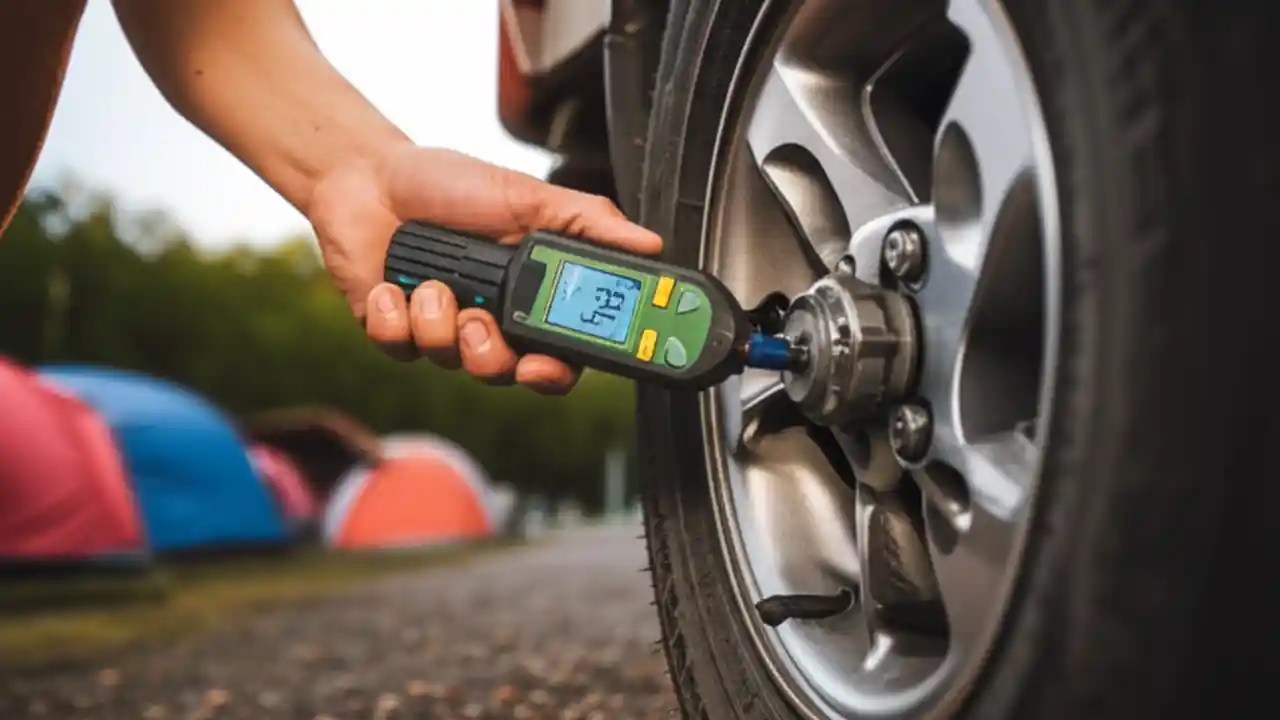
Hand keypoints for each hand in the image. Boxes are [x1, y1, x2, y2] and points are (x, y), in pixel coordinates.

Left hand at [306, 145, 661, 393]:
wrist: (370, 176)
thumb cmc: (451, 185)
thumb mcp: (528, 197)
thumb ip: (588, 224)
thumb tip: (649, 244)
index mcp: (531, 294)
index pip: (561, 352)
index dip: (558, 370)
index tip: (547, 365)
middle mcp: (492, 319)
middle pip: (509, 373)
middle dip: (494, 355)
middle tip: (483, 325)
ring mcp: (444, 329)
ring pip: (456, 363)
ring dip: (441, 322)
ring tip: (431, 283)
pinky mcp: (397, 333)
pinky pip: (403, 350)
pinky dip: (395, 317)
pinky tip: (392, 286)